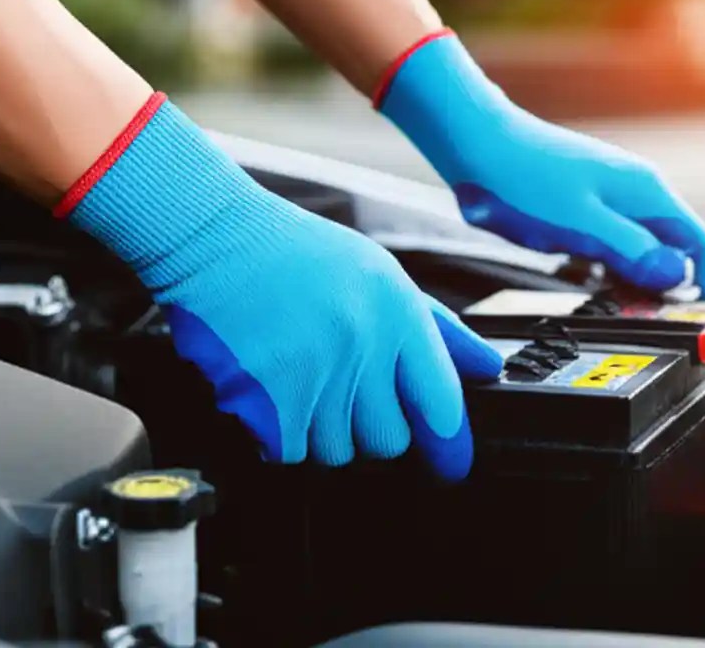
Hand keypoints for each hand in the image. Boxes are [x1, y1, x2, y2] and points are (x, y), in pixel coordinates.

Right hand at [65, 95, 501, 478]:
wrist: (216, 238)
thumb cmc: (300, 257)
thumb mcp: (383, 277)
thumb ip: (439, 329)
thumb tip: (488, 366)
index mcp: (398, 315)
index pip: (442, 402)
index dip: (450, 445)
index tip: (451, 466)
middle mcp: (363, 347)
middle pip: (389, 441)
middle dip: (372, 432)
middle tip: (345, 397)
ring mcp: (315, 376)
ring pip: (337, 451)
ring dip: (321, 430)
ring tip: (301, 380)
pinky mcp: (267, 401)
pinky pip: (289, 451)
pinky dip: (279, 434)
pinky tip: (271, 392)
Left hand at [377, 31, 704, 297]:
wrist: (477, 145)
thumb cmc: (526, 178)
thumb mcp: (583, 224)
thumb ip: (632, 250)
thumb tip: (676, 275)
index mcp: (644, 191)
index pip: (695, 241)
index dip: (701, 280)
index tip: (697, 316)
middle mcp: (633, 192)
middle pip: (669, 247)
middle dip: (663, 284)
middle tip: (647, 316)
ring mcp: (606, 197)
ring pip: (637, 247)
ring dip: (632, 278)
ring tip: (617, 304)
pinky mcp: (581, 206)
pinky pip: (608, 243)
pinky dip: (606, 266)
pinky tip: (587, 279)